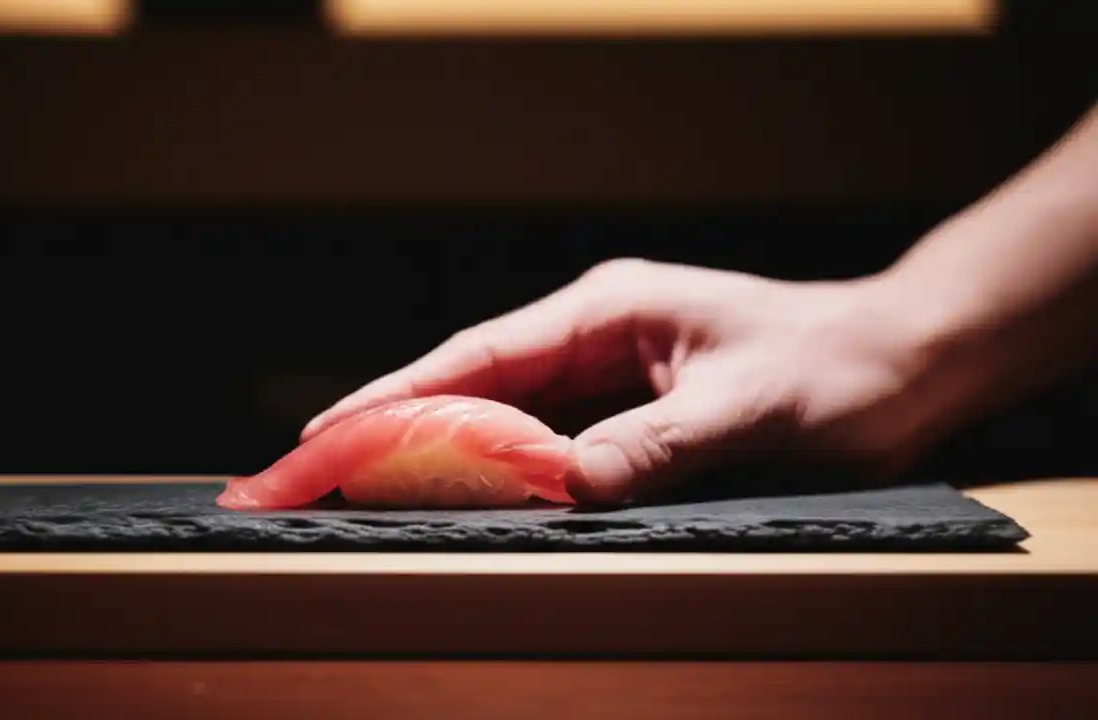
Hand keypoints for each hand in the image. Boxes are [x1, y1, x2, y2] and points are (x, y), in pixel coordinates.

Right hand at [302, 259, 954, 503]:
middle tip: (329, 469)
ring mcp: (614, 374)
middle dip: (404, 426)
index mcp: (610, 309)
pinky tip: (478, 503)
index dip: (402, 393)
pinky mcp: (636, 411)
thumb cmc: (839, 367)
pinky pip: (555, 446)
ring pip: (509, 419)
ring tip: (377, 493)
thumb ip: (656, 444)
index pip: (482, 354)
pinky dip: (512, 475)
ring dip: (450, 456)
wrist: (907, 362)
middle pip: (479, 386)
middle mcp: (600, 337)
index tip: (333, 428)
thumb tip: (567, 485)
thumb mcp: (748, 406)